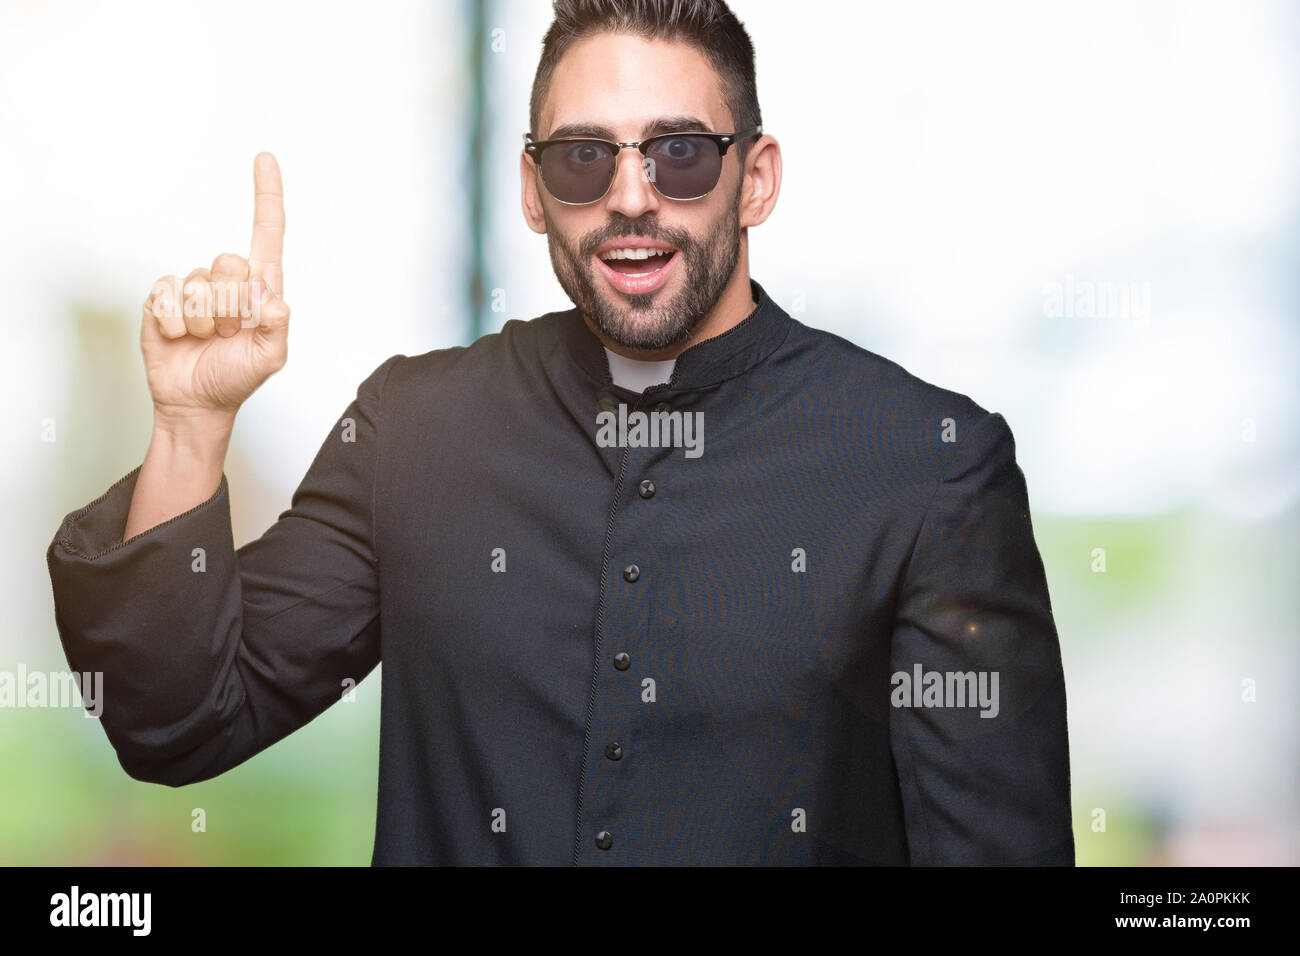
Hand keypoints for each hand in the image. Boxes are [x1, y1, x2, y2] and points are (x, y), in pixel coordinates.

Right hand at [141, 153, 289, 425]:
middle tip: (229, 334)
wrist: (195, 402)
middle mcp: (228, 281)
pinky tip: (179, 338)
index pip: (267, 233)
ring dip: (202, 322)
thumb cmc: (236, 377)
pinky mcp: (163, 298)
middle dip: (229, 306)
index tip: (265, 158)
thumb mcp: (269, 358)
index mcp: (261, 288)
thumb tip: (272, 298)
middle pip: (229, 262)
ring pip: (197, 285)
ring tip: (206, 340)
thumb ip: (277, 327)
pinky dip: (173, 324)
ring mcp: (194, 288)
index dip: (267, 196)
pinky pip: (166, 296)